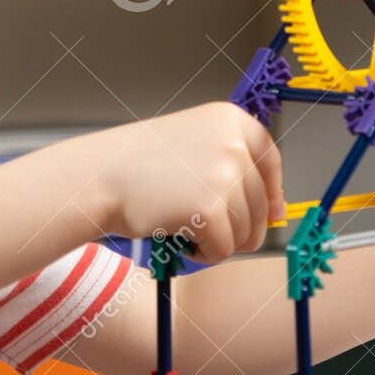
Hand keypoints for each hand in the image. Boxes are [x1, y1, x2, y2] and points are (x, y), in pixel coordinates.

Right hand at [69, 101, 284, 263]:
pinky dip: (202, 253)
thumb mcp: (191, 144)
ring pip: (246, 231)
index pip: (270, 159)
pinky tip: (178, 237)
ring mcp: (223, 175)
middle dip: (238, 227)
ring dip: (219, 241)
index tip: (270, 212)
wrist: (97, 178)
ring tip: (184, 227)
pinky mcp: (209, 209)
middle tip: (204, 227)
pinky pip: (223, 249)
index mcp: (229, 120)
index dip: (272, 192)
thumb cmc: (136, 166)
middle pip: (260, 205)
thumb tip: (277, 209)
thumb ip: (231, 164)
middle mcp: (232, 144)